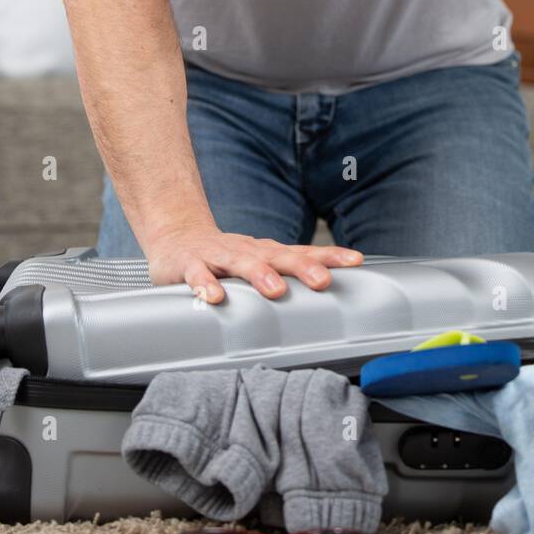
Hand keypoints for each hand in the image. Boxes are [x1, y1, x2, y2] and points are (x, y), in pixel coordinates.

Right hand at [146, 221, 363, 303]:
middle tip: (323, 281)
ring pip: (241, 264)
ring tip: (276, 290)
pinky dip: (206, 285)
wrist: (177, 236)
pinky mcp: (190, 264)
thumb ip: (287, 275)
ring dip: (260, 275)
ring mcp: (218, 256)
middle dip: (303, 268)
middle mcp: (247, 251)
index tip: (355, 261)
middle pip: (278, 257)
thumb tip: (328, 290)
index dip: (329, 256)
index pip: (303, 252)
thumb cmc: (226, 256)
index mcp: (266, 252)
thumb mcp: (260, 262)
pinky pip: (198, 275)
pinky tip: (214, 297)